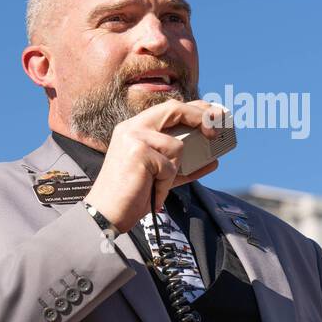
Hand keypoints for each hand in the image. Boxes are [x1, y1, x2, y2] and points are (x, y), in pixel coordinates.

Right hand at [84, 100, 227, 234]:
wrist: (107, 213)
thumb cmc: (131, 195)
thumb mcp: (158, 173)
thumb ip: (179, 161)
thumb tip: (212, 160)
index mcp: (133, 128)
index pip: (168, 108)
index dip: (194, 109)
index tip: (213, 116)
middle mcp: (131, 127)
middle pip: (175, 109)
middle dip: (201, 117)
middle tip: (215, 131)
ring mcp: (134, 137)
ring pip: (177, 145)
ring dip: (173, 170)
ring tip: (156, 184)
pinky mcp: (138, 152)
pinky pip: (170, 166)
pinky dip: (166, 183)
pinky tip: (152, 190)